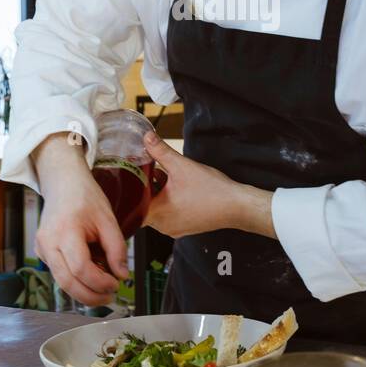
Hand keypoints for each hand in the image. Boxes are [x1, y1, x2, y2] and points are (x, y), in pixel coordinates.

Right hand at [32, 132, 128, 305]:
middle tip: (111, 296)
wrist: (63, 184)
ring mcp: (41, 249)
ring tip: (104, 289)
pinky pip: (59, 275)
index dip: (100, 282)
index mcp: (65, 231)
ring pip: (61, 283)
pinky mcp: (42, 253)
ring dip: (84, 292)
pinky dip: (76, 281)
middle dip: (91, 296)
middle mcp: (47, 243)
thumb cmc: (85, 198)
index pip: (80, 268)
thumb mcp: (108, 219)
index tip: (117, 283)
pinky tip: (91, 276)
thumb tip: (122, 275)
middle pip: (67, 282)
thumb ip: (117, 248)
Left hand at [142, 132, 274, 238]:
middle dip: (146, 189)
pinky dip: (169, 202)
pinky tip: (177, 187)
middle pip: (144, 207)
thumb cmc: (211, 190)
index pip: (131, 208)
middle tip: (147, 172)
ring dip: (158, 195)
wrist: (237, 206)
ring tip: (163, 176)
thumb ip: (161, 151)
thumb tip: (147, 138)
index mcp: (158, 214)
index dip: (128, 193)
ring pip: (158, 211)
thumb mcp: (182, 166)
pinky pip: (170, 215)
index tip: (129, 179)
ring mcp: (175, 229)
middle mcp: (164, 226)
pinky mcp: (186, 227)